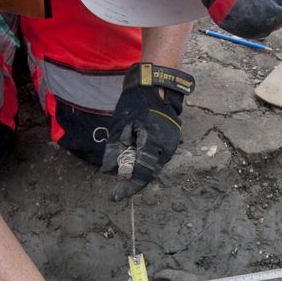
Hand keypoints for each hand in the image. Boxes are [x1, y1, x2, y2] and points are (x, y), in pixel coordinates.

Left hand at [100, 64, 194, 200]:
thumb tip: (110, 171)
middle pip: (148, 173)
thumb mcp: (120, 126)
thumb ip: (116, 150)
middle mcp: (166, 148)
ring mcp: (171, 143)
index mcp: (154, 145)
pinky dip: (145, 162)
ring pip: (153, 165)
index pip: (140, 174)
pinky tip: (134, 162)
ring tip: (124, 177)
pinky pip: (157, 156)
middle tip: (118, 190)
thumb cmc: (135, 103)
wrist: (155, 84)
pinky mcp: (170, 138)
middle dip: (132, 182)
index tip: (114, 196)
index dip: (127, 187)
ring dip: (139, 172)